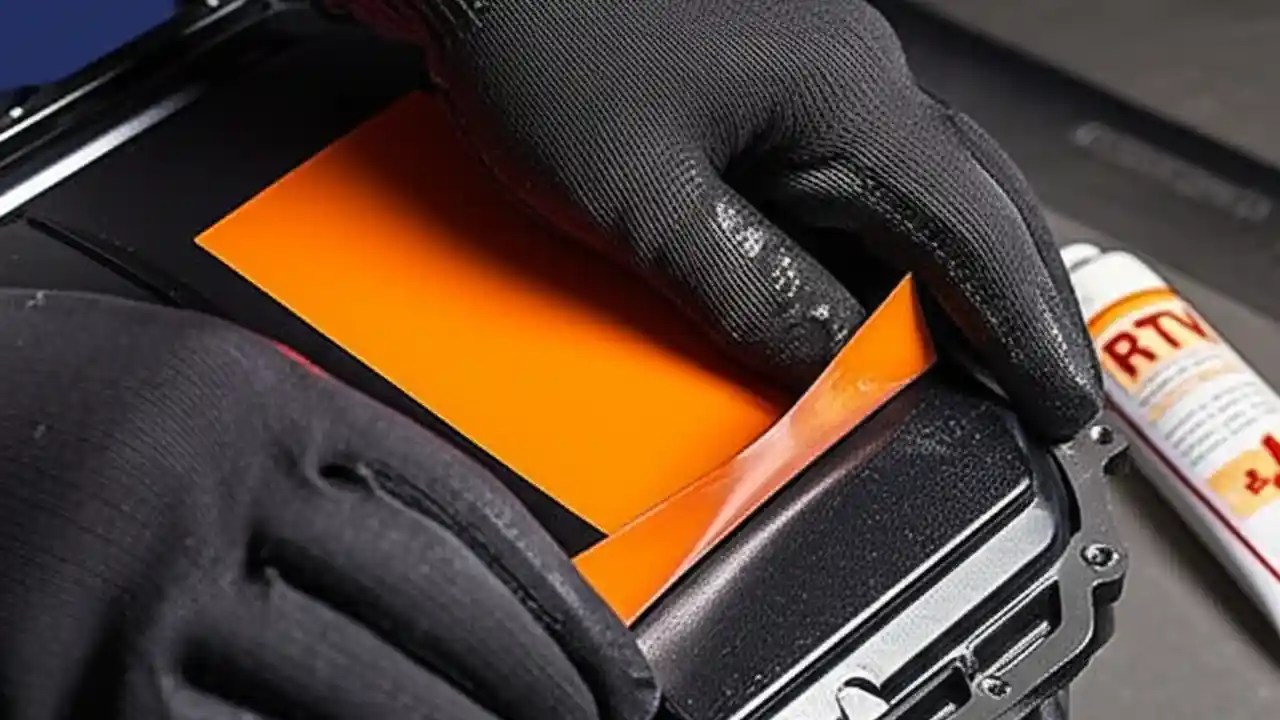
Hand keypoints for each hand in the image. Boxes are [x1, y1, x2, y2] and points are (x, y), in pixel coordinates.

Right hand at [0, 290, 657, 719]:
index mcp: (271, 406)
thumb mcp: (226, 390)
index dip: (565, 609)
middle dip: (539, 694)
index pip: (473, 516)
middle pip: (439, 613)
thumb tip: (473, 558)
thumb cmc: (80, 408)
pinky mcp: (84, 697)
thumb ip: (344, 456)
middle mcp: (222, 494)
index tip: (616, 669)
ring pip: (365, 699)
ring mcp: (153, 602)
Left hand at [333, 0, 1100, 439]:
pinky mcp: (769, 88)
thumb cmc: (543, 36)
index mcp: (844, 99)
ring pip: (918, 194)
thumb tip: (826, 362)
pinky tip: (865, 297)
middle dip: (1016, 306)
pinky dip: (876, 251)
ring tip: (969, 366)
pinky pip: (853, 181)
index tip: (1059, 402)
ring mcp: (815, 78)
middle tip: (1043, 389)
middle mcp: (852, 81)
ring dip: (951, 281)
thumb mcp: (641, 196)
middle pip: (972, 207)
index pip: (972, 233)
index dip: (1024, 331)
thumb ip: (746, 288)